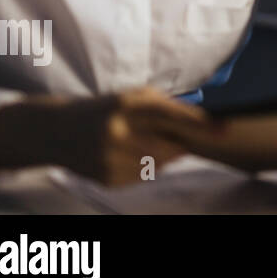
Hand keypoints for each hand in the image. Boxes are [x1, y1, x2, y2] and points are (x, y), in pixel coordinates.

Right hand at [0, 87, 223, 185]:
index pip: (169, 113)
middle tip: (187, 139)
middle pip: (170, 144)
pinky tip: (127, 156)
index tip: (222, 127)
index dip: (198, 121)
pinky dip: (146, 167)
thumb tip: (200, 125)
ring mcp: (110, 158)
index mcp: (124, 103)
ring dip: (164, 155)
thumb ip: (163, 108)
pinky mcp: (107, 179)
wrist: (54, 132)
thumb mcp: (129, 98)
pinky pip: (143, 176)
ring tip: (142, 143)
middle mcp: (117, 131)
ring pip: (160, 163)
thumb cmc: (102, 109)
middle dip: (183, 142)